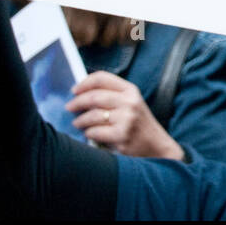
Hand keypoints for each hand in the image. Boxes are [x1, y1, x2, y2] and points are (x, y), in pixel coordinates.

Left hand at [67, 71, 183, 159]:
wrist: (156, 146)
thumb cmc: (138, 124)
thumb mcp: (131, 103)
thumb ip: (112, 96)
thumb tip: (81, 94)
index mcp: (131, 90)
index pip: (102, 78)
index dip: (85, 82)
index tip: (74, 90)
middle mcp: (130, 102)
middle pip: (95, 96)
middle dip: (77, 102)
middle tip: (69, 107)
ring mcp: (127, 119)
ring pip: (93, 115)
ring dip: (80, 120)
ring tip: (77, 123)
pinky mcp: (122, 135)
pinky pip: (95, 131)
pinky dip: (88, 133)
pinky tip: (88, 134)